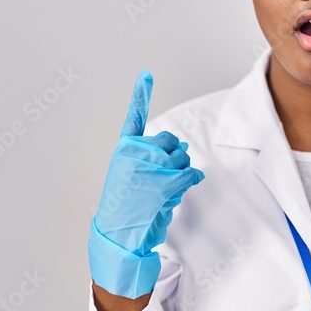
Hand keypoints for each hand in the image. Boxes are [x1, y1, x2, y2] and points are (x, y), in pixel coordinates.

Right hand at [88, 70, 204, 297]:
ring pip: (182, 159)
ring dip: (181, 175)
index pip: (135, 116)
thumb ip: (153, 160)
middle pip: (171, 142)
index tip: (146, 75)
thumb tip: (185, 153)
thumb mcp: (133, 178)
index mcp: (124, 149)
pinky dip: (190, 182)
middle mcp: (133, 152)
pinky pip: (189, 174)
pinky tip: (176, 192)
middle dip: (175, 160)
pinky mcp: (163, 181)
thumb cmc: (128, 209)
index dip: (141, 94)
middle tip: (161, 181)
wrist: (120, 236)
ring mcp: (148, 165)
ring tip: (162, 192)